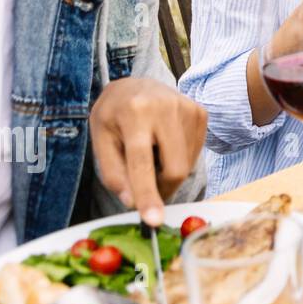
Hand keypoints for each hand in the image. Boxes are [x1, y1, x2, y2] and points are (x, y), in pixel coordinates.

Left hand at [90, 77, 207, 226]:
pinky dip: (179, 160)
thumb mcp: (101, 140)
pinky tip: (166, 144)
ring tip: (152, 153)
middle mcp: (166, 107)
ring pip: (187, 164)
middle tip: (147, 187)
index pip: (142, 162)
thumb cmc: (114, 115)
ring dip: (168, 172)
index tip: (154, 220)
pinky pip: (195, 154)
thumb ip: (113, 173)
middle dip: (162, 188)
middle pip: (175, 168)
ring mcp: (188, 108)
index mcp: (135, 112)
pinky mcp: (201, 113)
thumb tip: (132, 202)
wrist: (135, 83)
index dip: (148, 194)